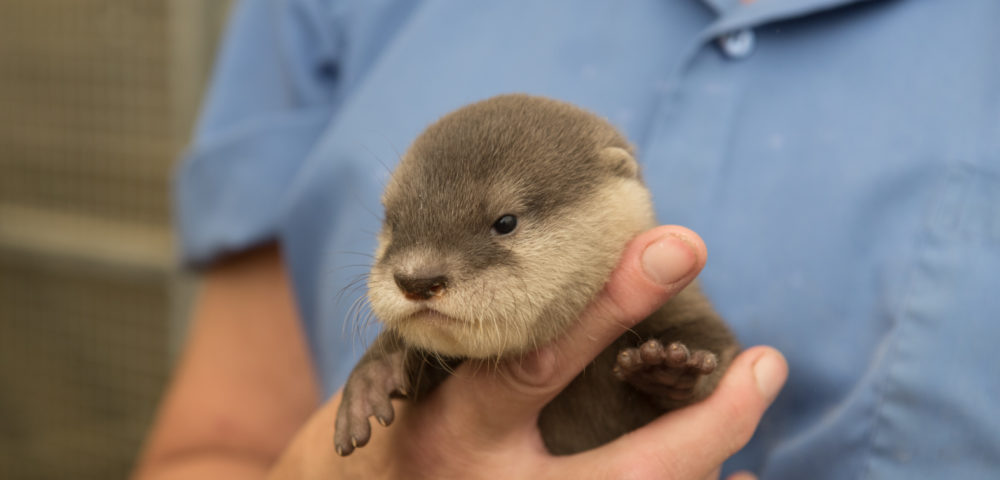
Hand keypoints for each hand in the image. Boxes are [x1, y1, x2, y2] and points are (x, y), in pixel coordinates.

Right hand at [268, 226, 787, 479]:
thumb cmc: (403, 432)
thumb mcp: (418, 375)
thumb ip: (491, 336)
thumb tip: (581, 267)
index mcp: (459, 431)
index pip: (537, 364)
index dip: (612, 304)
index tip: (680, 245)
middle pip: (631, 474)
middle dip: (709, 424)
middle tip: (768, 363)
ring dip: (711, 467)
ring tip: (755, 404)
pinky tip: (738, 478)